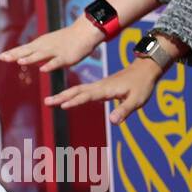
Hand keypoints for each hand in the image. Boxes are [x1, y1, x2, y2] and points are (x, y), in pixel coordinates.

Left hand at [0, 16, 101, 71]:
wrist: (84, 32)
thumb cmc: (67, 39)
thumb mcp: (50, 45)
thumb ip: (39, 53)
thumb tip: (29, 59)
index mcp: (41, 44)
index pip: (24, 49)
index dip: (12, 53)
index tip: (0, 56)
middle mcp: (45, 46)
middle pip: (28, 51)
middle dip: (15, 55)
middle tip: (2, 58)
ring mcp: (55, 51)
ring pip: (40, 55)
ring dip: (30, 58)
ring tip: (20, 61)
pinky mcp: (65, 57)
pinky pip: (56, 62)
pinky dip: (49, 65)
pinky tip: (42, 69)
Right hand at [45, 58, 159, 124]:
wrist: (145, 69)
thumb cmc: (142, 85)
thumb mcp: (137, 100)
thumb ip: (124, 110)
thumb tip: (113, 122)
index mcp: (106, 89)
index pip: (87, 96)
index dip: (75, 101)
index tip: (62, 106)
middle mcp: (99, 86)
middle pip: (77, 91)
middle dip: (62, 97)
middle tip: (46, 102)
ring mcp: (99, 86)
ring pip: (78, 90)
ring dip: (63, 95)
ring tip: (50, 101)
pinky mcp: (100, 88)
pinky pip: (82, 91)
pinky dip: (72, 94)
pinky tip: (65, 99)